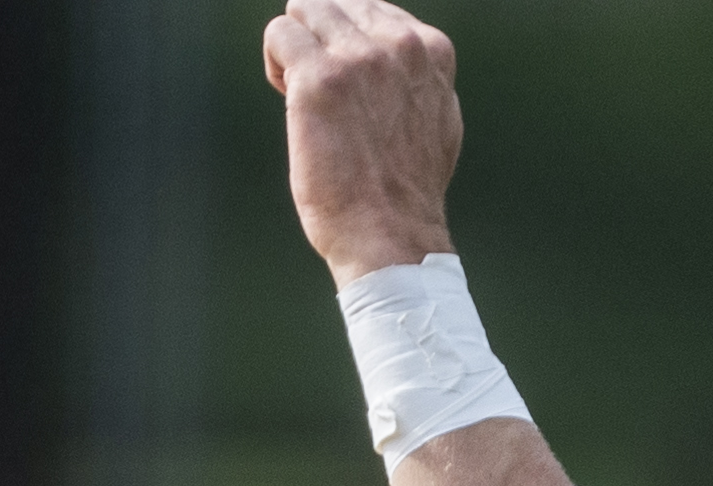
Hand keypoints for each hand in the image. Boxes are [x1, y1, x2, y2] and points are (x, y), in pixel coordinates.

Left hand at [266, 0, 460, 281]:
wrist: (392, 235)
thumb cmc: (405, 192)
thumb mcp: (436, 118)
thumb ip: (416, 78)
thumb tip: (395, 59)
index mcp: (430, 49)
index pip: (370, 8)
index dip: (348, 43)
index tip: (347, 87)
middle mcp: (397, 45)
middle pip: (335, 3)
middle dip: (320, 40)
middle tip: (319, 91)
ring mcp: (358, 57)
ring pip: (305, 9)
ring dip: (295, 47)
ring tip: (301, 92)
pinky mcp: (319, 78)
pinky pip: (280, 33)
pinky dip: (276, 59)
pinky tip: (287, 96)